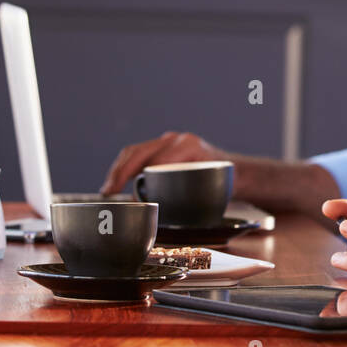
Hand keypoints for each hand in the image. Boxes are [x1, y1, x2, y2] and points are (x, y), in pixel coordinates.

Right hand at [101, 130, 224, 194]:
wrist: (237, 172)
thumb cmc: (227, 182)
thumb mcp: (213, 187)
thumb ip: (190, 193)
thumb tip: (162, 206)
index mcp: (188, 145)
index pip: (157, 158)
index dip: (140, 174)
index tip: (129, 193)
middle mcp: (175, 140)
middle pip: (140, 152)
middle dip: (121, 171)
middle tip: (109, 191)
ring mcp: (168, 142)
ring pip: (136, 151)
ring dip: (119, 169)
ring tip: (108, 188)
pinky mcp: (163, 149)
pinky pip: (139, 154)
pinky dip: (125, 167)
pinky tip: (116, 182)